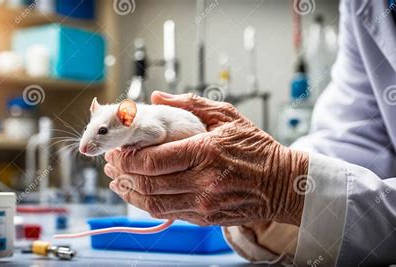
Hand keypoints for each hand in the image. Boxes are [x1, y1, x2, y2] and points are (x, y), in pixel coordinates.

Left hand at [104, 91, 308, 225]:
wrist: (283, 184)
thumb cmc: (256, 148)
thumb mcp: (227, 117)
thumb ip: (190, 104)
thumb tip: (156, 97)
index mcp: (206, 152)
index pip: (152, 160)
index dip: (127, 157)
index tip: (117, 149)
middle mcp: (203, 182)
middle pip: (147, 182)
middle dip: (122, 172)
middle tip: (111, 162)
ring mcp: (203, 203)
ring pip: (152, 202)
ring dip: (128, 191)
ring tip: (116, 179)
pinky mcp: (204, 218)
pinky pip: (166, 213)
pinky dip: (146, 203)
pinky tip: (137, 193)